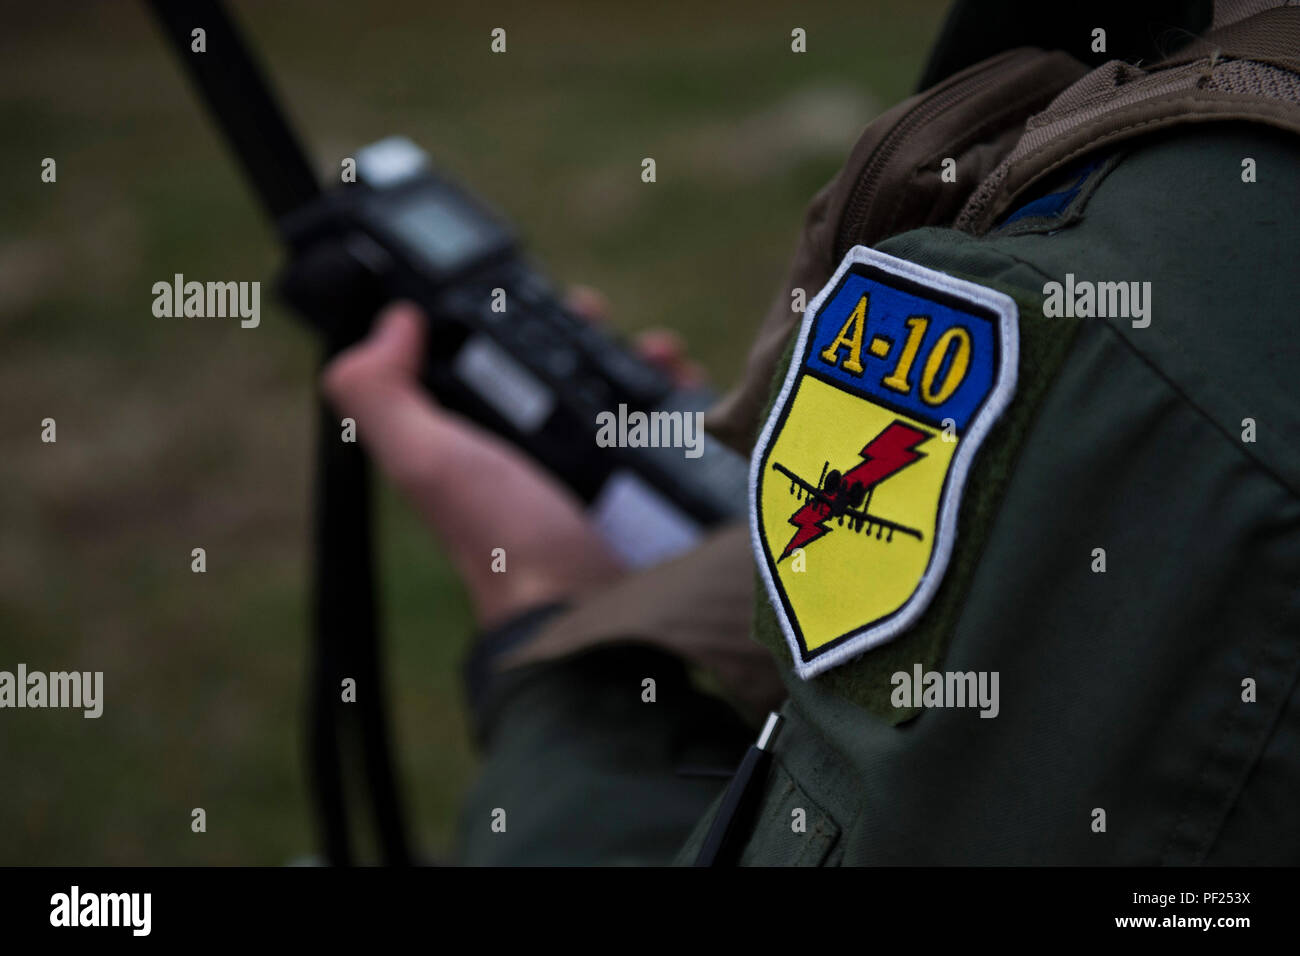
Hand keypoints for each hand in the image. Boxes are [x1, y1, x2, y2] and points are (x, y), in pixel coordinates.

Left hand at [320, 291, 701, 629]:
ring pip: (619, 391)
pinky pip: (665, 427)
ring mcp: (594, 472)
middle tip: (600, 316)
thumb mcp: (426, 462)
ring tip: (657, 349)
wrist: (585, 609)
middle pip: (562, 369)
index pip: (491, 359)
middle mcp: (534, 452)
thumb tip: (390, 322)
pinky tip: (686, 383)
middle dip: (584, 331)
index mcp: (479, 439)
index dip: (508, 319)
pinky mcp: (645, 488)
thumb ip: (382, 395)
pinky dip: (679, 397)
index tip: (536, 293)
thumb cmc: (502, 541)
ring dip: (638, 357)